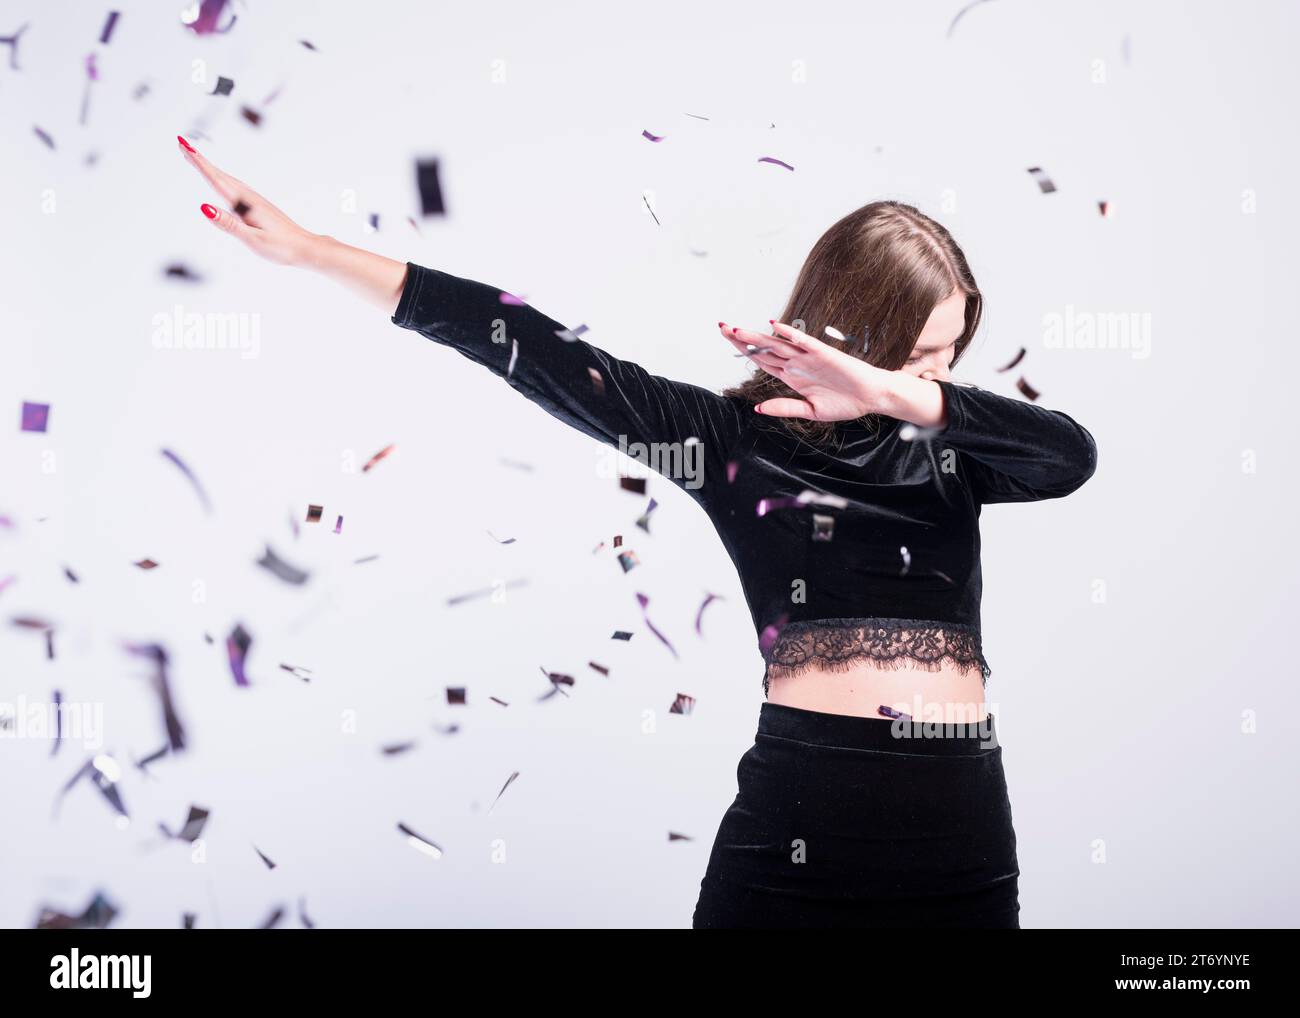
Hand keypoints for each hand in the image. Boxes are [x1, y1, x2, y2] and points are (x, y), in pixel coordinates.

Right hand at [177, 135, 320, 266]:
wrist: (305, 248)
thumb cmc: (281, 247)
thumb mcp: (252, 239)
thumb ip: (227, 223)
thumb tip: (204, 207)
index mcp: (244, 203)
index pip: (216, 179)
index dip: (198, 163)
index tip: (183, 144)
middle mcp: (248, 198)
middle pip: (219, 175)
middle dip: (199, 160)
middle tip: (181, 144)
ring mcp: (254, 201)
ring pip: (227, 180)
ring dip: (210, 167)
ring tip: (194, 157)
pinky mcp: (257, 206)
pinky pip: (234, 187)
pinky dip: (221, 179)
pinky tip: (220, 181)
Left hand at [719, 319, 899, 421]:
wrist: (871, 398)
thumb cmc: (845, 403)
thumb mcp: (810, 411)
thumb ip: (784, 407)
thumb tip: (758, 408)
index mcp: (791, 377)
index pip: (761, 360)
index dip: (743, 351)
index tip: (727, 341)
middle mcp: (797, 364)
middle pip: (764, 349)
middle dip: (742, 339)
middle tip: (722, 327)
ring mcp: (809, 358)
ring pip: (778, 344)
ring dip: (758, 337)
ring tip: (737, 329)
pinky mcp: (824, 354)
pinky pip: (805, 342)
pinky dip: (791, 334)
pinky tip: (776, 326)